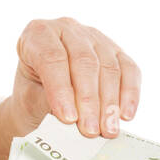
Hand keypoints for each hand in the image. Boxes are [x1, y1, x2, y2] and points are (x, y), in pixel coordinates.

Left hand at [9, 17, 140, 137]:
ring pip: (108, 67)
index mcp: (37, 35)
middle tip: (91, 130)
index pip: (52, 58)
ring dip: (110, 103)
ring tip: (108, 130)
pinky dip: (130, 95)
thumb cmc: (32, 98)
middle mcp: (67, 29)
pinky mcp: (116, 51)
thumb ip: (48, 103)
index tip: (68, 118)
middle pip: (85, 62)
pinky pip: (129, 70)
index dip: (61, 89)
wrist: (40, 99)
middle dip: (89, 100)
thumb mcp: (30, 100)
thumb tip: (75, 117)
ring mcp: (94, 38)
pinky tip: (126, 116)